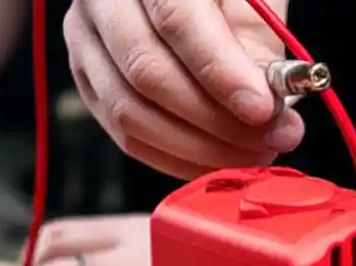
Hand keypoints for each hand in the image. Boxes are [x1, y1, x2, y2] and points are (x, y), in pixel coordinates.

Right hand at [64, 0, 304, 179]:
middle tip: (270, 139)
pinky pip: (126, 137)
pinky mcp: (88, 84)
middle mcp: (102, 1)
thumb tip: (267, 112)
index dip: (219, 72)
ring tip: (250, 154)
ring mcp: (85, 43)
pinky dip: (176, 158)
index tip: (261, 109)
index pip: (176, 20)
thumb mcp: (248, 0)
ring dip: (197, 147)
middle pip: (147, 73)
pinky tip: (215, 160)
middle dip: (215, 119)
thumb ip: (255, 49)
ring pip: (130, 113)